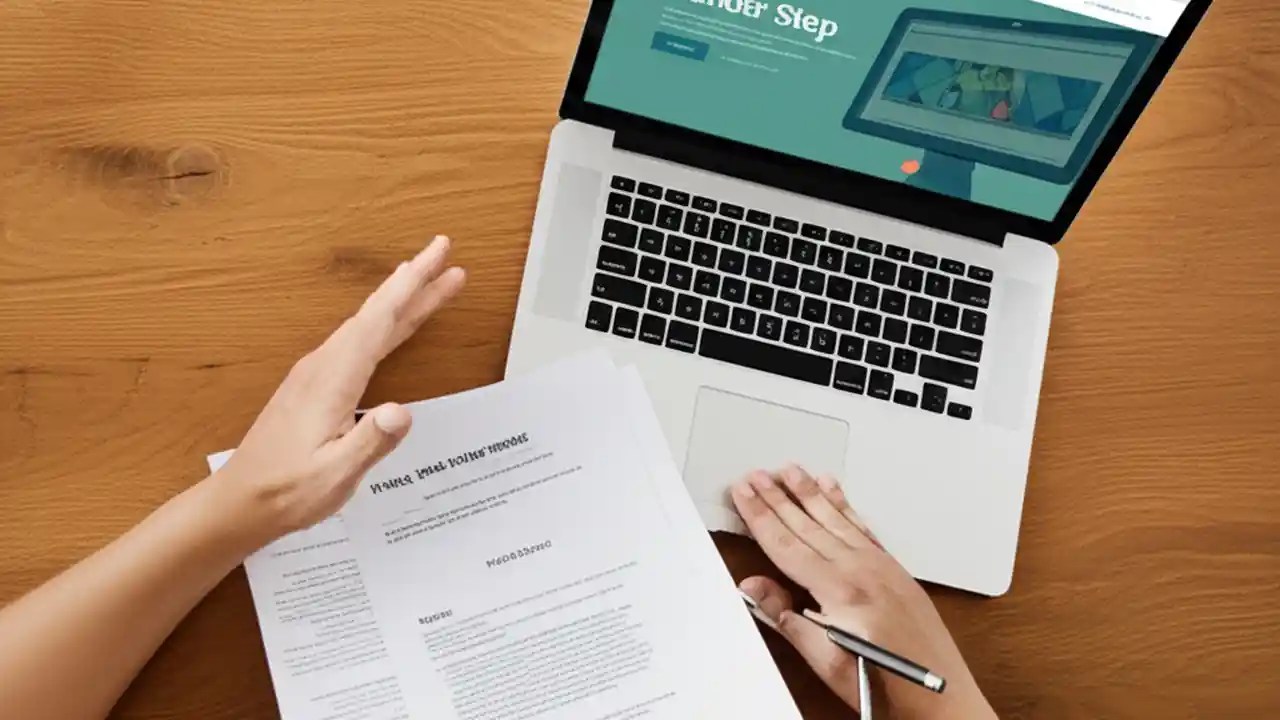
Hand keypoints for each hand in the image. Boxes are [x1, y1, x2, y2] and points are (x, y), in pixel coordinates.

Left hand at [211, 236, 465, 550]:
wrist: (241, 501)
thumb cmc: (286, 490)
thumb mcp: (334, 475)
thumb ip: (369, 443)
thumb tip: (402, 412)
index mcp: (332, 380)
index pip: (380, 321)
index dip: (413, 286)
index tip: (437, 256)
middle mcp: (324, 366)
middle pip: (378, 312)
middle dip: (414, 280)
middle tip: (443, 249)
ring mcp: (318, 372)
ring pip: (370, 324)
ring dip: (403, 300)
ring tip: (430, 281)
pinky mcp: (317, 384)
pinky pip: (359, 340)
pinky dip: (385, 322)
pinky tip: (392, 323)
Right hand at [732, 467, 996, 719]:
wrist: (941, 697)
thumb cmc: (885, 687)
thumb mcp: (824, 661)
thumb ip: (787, 619)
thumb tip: (753, 588)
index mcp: (840, 590)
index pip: (786, 543)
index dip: (760, 515)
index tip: (743, 492)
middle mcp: (861, 569)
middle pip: (808, 524)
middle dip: (778, 496)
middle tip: (756, 474)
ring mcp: (881, 566)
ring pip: (835, 518)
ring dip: (809, 492)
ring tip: (790, 470)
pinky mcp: (895, 570)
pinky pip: (862, 526)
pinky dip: (845, 505)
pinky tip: (833, 490)